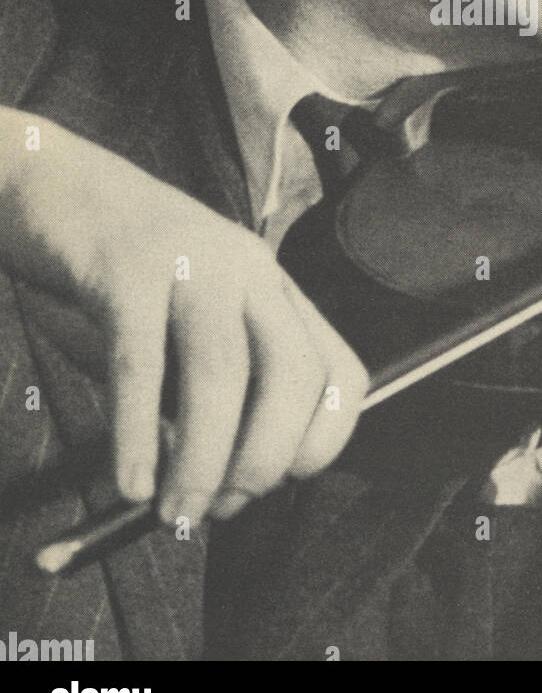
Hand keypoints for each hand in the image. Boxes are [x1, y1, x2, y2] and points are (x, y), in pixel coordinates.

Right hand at [0, 106, 367, 523]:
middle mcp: (248, 268)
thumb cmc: (116, 270)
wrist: (48, 180)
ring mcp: (190, 261)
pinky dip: (137, 433)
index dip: (321, 443)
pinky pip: (140, 361)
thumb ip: (202, 393)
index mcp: (272, 286)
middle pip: (295, 373)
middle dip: (265, 458)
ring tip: (175, 512)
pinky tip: (131, 482)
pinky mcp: (125, 267)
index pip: (341, 373)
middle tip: (221, 507)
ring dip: (203, 460)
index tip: (275, 485)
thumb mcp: (180, 325)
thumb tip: (213, 488)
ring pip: (222, 373)